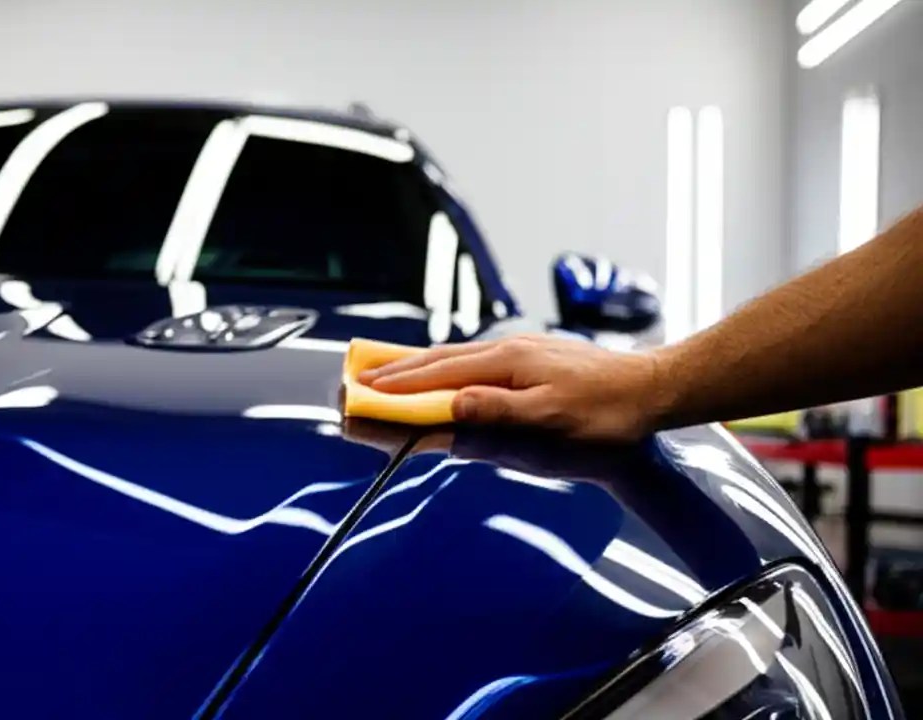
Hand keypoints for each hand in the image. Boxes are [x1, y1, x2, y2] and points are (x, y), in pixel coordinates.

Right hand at [358, 334, 666, 440]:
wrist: (654, 391)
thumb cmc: (606, 415)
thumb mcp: (552, 422)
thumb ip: (498, 414)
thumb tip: (450, 406)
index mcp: (507, 365)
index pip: (439, 376)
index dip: (399, 387)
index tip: (363, 393)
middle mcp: (508, 351)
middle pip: (440, 360)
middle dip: (398, 371)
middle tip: (361, 382)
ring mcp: (521, 352)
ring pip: (457, 356)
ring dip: (419, 367)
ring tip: (390, 374)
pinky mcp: (534, 358)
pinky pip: (475, 360)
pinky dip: (447, 367)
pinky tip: (445, 374)